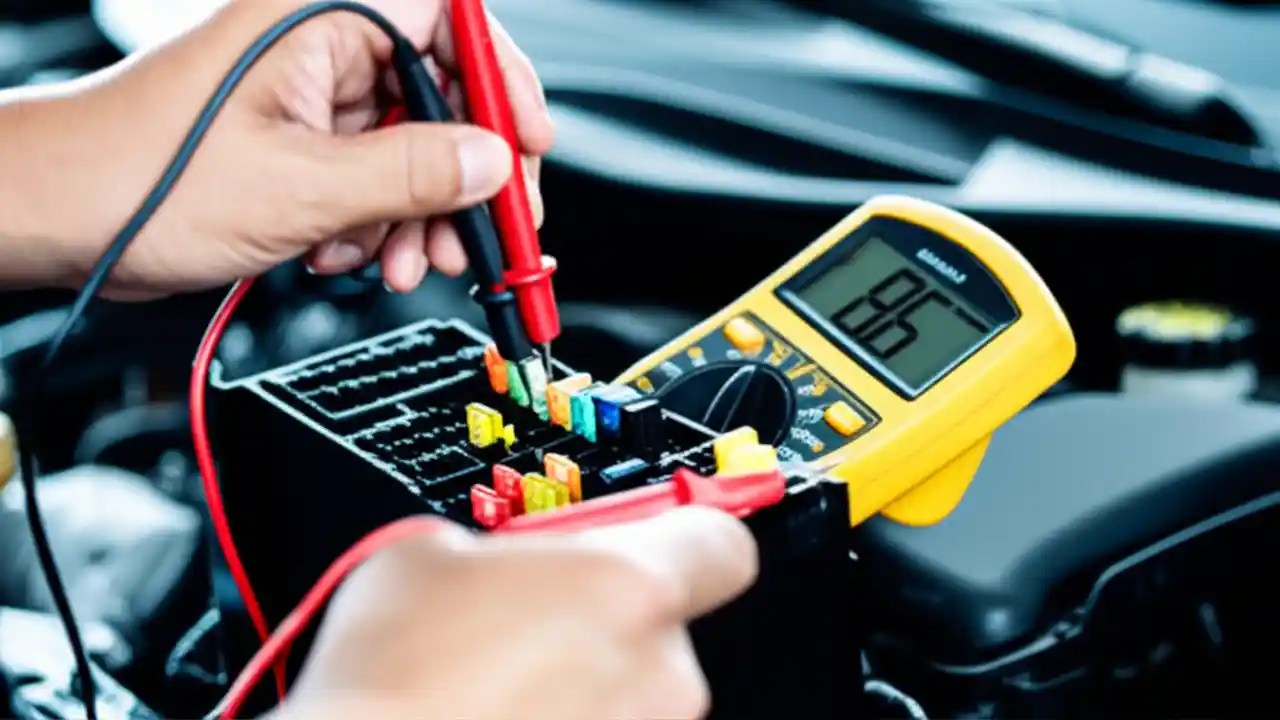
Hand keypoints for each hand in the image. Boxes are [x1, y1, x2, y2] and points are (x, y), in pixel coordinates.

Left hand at [0, 0, 552, 298]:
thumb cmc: (141, 176)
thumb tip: (492, 163)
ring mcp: (313, 89)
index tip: (530, 142)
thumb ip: (410, 173)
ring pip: (414, 142)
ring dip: (420, 212)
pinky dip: (378, 221)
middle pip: (444, 92)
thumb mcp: (299, 185)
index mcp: (321, 13)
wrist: (64, 216)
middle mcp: (323, 40)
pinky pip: (375, 171)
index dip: (504, 80)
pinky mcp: (303, 135)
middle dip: (464, 174)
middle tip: (486, 230)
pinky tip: (350, 254)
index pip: (452, 20)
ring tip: (407, 262)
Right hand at [279, 508, 757, 719]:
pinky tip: (500, 717)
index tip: (662, 533)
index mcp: (625, 586)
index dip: (690, 535)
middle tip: (527, 621)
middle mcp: (657, 673)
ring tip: (495, 686)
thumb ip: (500, 547)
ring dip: (583, 682)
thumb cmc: (390, 682)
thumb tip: (499, 561)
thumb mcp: (426, 554)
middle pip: (659, 625)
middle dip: (602, 619)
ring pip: (632, 692)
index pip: (721, 542)